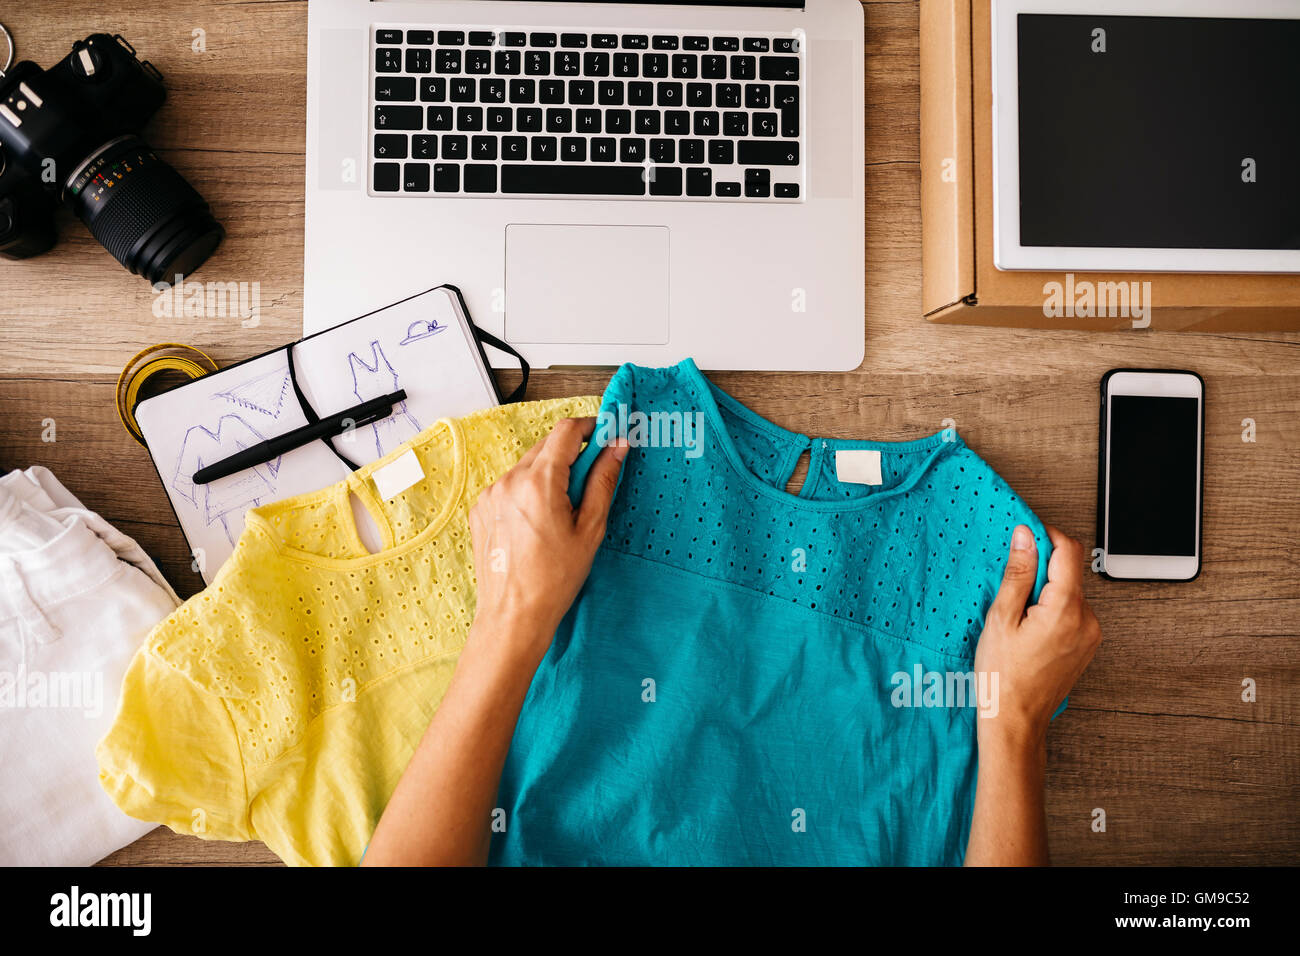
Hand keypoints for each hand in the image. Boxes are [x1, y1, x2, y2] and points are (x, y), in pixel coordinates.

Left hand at [467, 416, 627, 664]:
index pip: (566, 431)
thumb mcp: (590, 529)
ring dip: (548, 475)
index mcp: (539, 482)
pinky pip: (509, 485)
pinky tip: (537, 523)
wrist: (514, 615)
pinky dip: (527, 492)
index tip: (604, 436)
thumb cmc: (555, 579)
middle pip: (546, 446)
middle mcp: (509, 480)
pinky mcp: (480, 508)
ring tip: (561, 513)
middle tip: (589, 482)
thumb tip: (617, 447)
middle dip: (570, 455)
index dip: (589, 428)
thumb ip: (603, 481)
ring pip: (527, 466)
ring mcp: (490, 494)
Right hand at [974, 524, 1101, 752]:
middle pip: (1069, 571)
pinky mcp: (1087, 644)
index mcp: (1066, 609)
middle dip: (1041, 568)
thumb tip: (1025, 538)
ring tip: (1016, 615)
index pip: (1068, 551)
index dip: (1046, 535)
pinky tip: (1028, 628)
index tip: (1024, 536)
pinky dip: (1051, 608)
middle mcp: (1087, 619)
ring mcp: (1090, 634)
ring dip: (1045, 590)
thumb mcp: (1001, 618)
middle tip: (1010, 585)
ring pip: (1070, 591)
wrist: (1016, 719)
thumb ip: (1017, 573)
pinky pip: (1072, 612)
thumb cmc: (1003, 676)